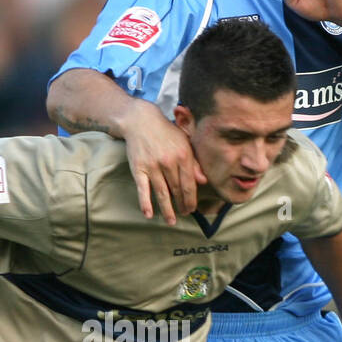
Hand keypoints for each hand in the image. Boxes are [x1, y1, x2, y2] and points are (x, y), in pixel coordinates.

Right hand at [119, 100, 205, 223]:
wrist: (141, 121)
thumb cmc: (166, 132)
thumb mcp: (184, 142)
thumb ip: (194, 162)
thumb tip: (203, 181)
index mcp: (183, 155)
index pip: (190, 184)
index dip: (191, 199)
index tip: (192, 209)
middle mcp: (169, 162)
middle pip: (177, 190)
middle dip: (181, 205)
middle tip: (184, 215)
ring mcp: (153, 166)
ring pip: (162, 193)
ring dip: (167, 209)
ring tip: (171, 221)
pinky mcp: (138, 168)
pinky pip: (143, 189)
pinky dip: (145, 203)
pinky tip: (148, 214)